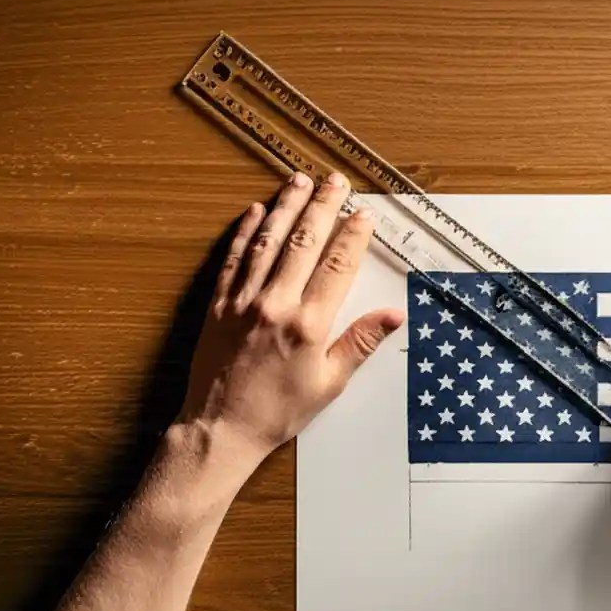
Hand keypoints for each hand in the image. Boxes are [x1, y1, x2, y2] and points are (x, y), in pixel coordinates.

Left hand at [178, 171, 403, 460]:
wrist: (220, 429)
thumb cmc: (277, 412)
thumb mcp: (330, 383)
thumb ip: (360, 342)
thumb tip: (392, 315)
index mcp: (308, 324)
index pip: (337, 266)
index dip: (353, 235)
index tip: (364, 214)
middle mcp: (275, 305)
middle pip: (304, 242)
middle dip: (323, 207)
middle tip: (335, 182)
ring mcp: (243, 301)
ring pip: (267, 241)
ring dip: (285, 207)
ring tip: (298, 180)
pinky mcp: (218, 305)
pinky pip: (233, 258)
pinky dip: (244, 231)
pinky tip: (254, 211)